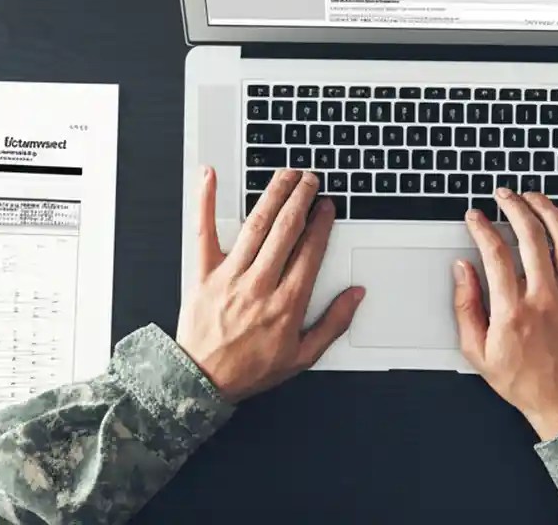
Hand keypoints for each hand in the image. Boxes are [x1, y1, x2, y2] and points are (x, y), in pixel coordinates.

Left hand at [176, 167, 363, 401]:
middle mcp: (260, 285)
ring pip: (256, 225)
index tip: (328, 206)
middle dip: (302, 199)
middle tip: (311, 179)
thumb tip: (356, 295)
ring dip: (273, 195)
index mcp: (287, 304)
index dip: (322, 224)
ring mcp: (230, 276)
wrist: (201, 381)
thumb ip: (333, 323)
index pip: (310, 252)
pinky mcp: (204, 273)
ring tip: (286, 175)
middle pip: (286, 230)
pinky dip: (206, 202)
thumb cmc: (250, 370)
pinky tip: (210, 176)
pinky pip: (204, 231)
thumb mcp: (303, 356)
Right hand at [454, 189, 557, 439]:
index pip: (495, 254)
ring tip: (533, 196)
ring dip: (547, 210)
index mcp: (513, 310)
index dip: (482, 228)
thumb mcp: (478, 352)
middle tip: (503, 195)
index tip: (474, 217)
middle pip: (530, 236)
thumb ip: (466, 307)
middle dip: (513, 207)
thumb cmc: (523, 381)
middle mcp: (544, 297)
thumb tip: (462, 271)